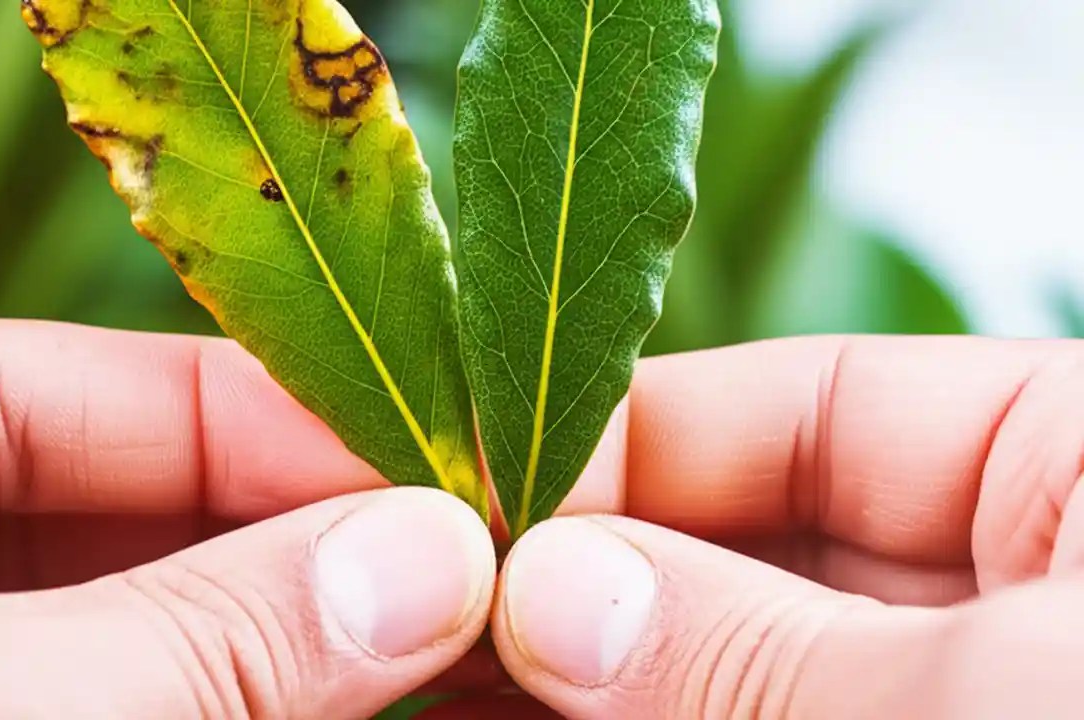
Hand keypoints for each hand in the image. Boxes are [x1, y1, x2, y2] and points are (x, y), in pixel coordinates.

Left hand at [0, 321, 500, 718]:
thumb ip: (202, 632)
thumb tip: (432, 560)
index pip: (23, 384)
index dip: (233, 413)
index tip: (403, 464)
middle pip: (88, 513)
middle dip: (269, 544)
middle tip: (437, 568)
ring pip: (106, 633)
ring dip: (264, 641)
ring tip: (416, 642)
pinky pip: (87, 709)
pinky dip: (216, 704)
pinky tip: (336, 706)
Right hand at [482, 336, 1083, 718]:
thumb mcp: (994, 702)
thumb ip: (758, 647)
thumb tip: (552, 595)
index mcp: (1077, 463)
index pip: (818, 401)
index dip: (626, 439)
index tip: (486, 501)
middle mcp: (1019, 570)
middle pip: (749, 539)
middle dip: (587, 582)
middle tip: (440, 613)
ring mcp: (962, 681)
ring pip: (734, 657)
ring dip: (586, 677)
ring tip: (448, 683)